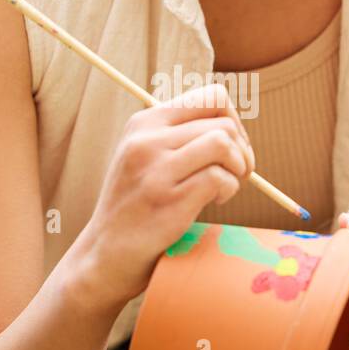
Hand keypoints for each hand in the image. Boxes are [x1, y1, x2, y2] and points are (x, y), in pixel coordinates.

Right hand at [76, 82, 255, 311]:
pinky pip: (219, 177)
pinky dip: (228, 189)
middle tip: (235, 173)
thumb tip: (232, 125)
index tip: (230, 147)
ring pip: (223, 142)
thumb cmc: (136, 205)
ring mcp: (156, 168)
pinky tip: (214, 201)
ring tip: (225, 186)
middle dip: (242, 148)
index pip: (209, 96)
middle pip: (222, 121)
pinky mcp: (169, 198)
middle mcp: (147, 139)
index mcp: (144, 123)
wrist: (106, 253)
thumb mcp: (144, 157)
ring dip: (238, 167)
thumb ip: (178, 136)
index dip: (232, 119)